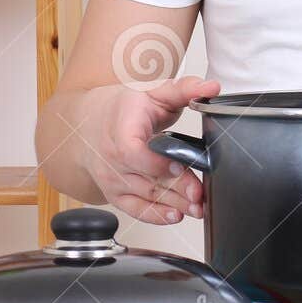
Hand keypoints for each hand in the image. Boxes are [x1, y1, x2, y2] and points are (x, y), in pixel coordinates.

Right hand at [77, 75, 216, 223]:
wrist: (90, 123)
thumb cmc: (124, 107)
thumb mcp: (153, 91)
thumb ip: (184, 89)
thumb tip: (211, 87)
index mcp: (120, 127)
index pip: (132, 152)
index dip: (157, 163)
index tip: (180, 166)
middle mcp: (112, 156)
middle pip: (146, 178)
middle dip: (176, 188)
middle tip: (200, 194)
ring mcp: (112, 178)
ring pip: (145, 196)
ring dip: (173, 204)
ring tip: (198, 206)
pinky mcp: (115, 193)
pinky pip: (134, 209)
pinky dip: (155, 216)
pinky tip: (176, 215)